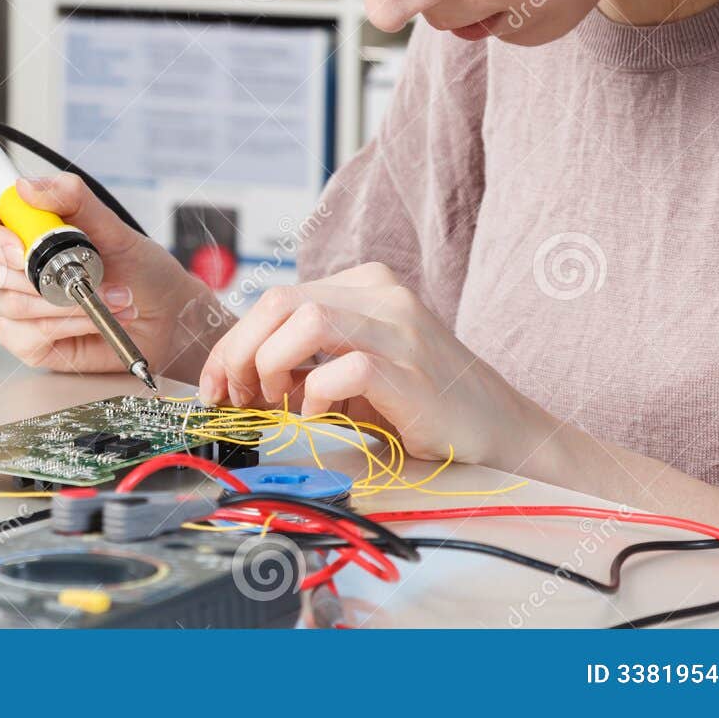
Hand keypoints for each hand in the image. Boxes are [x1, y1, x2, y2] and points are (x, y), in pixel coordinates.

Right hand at [0, 173, 223, 379]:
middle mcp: (6, 265)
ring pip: (10, 303)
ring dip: (65, 299)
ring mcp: (11, 305)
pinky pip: (30, 334)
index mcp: (16, 226)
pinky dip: (69, 324)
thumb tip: (25, 186)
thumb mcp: (112, 224)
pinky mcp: (25, 340)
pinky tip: (94, 317)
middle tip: (85, 270)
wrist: (163, 314)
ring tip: (107, 293)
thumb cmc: (138, 266)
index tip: (21, 248)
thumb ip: (71, 197)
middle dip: (38, 273)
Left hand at [197, 262, 559, 471]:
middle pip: (280, 301)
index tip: (217, 385)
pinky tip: (321, 415)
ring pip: (306, 320)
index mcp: (364, 286)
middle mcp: (381, 295)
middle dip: (240, 352)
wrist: (501, 431)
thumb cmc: (419, 404)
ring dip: (273, 366)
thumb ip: (306, 357)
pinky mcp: (412, 369)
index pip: (276, 298)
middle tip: (236, 398)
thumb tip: (240, 377)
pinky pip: (346, 368)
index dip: (233, 343)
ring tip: (280, 403)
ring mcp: (399, 328)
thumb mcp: (354, 368)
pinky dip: (318, 395)